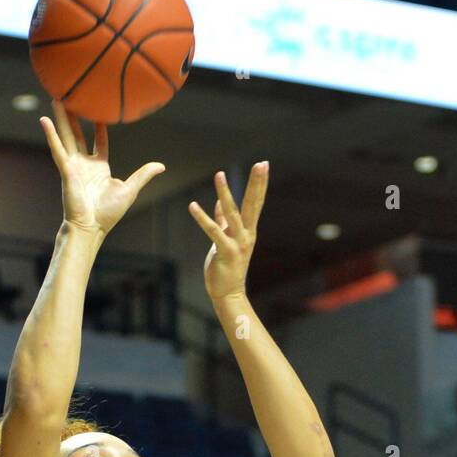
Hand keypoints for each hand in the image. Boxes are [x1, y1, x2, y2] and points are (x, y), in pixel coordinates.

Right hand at [39, 99, 164, 237]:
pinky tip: (44, 120)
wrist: (91, 227)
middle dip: (75, 118)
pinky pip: (57, 149)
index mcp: (99, 168)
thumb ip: (143, 175)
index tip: (100, 112)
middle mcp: (84, 165)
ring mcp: (73, 166)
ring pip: (66, 136)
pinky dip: (51, 135)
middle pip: (78, 135)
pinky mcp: (66, 170)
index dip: (99, 127)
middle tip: (71, 99)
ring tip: (56, 98)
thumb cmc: (108, 214)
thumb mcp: (130, 189)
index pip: (99, 143)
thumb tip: (161, 166)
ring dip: (60, 118)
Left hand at [188, 162, 267, 301]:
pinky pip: (213, 231)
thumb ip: (223, 221)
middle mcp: (247, 235)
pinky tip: (192, 206)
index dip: (260, 183)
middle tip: (262, 164)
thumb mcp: (226, 240)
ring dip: (225, 193)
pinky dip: (202, 218)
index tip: (264, 165)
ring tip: (219, 174)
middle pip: (252, 204)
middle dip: (256, 183)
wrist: (228, 293)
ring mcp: (237, 243)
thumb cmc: (227, 267)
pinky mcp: (225, 252)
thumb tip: (218, 204)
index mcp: (248, 230)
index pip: (256, 202)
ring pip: (232, 213)